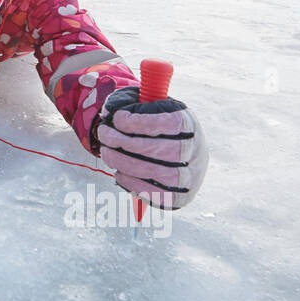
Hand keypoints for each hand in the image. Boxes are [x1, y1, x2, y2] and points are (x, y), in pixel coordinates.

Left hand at [93, 87, 208, 208]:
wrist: (184, 155)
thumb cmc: (159, 127)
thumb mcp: (150, 108)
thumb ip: (131, 103)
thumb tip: (109, 113)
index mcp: (189, 125)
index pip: (169, 123)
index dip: (140, 122)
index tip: (118, 118)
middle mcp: (195, 151)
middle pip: (159, 149)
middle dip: (123, 142)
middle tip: (104, 134)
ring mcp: (190, 176)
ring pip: (155, 173)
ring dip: (122, 162)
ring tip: (107, 152)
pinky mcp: (180, 197)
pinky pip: (153, 193)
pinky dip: (130, 183)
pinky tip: (119, 171)